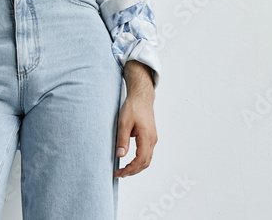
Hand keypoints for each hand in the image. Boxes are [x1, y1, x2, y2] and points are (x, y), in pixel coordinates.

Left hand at [114, 63, 156, 177]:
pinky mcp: (150, 138)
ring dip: (136, 167)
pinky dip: (139, 161)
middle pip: (145, 163)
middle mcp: (152, 140)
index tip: (119, 172)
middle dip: (132, 171)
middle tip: (119, 174)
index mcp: (146, 137)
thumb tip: (120, 155)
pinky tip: (130, 162)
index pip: (140, 160)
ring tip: (123, 171)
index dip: (130, 169)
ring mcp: (152, 139)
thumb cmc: (133, 107)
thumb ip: (122, 139)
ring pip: (147, 160)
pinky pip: (146, 154)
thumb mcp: (123, 122)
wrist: (142, 97)